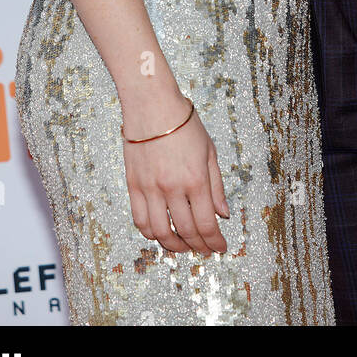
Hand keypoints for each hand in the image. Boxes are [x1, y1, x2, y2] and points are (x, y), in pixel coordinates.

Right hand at [122, 103, 230, 256]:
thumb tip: (223, 214)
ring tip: (183, 247)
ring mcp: (150, 188)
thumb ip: (216, 186)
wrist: (153, 105)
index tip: (219, 247)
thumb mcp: (209, 151)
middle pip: (186, 232)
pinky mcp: (133, 185)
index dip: (214, 241)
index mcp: (196, 179)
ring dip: (174, 246)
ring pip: (161, 232)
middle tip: (204, 251)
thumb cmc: (184, 123)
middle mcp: (173, 188)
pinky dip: (150, 233)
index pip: (206, 224)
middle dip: (198, 247)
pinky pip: (140, 220)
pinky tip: (160, 233)